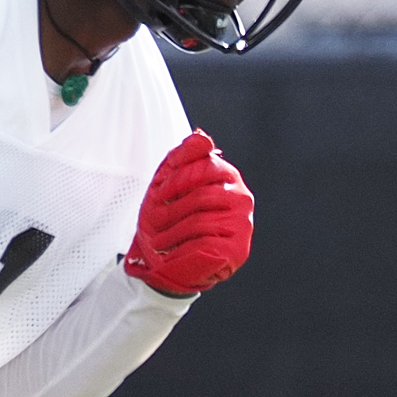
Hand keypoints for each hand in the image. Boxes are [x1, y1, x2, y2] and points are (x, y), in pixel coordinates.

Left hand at [123, 129, 253, 295]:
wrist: (165, 259)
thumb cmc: (168, 218)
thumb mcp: (168, 181)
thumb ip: (184, 156)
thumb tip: (200, 136)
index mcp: (227, 176)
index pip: (205, 168)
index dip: (177, 181)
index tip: (159, 193)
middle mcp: (241, 198)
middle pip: (201, 197)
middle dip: (171, 211)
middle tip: (154, 220)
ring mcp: (242, 225)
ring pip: (201, 222)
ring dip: (172, 233)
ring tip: (159, 241)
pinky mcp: (237, 250)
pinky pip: (204, 245)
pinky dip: (181, 250)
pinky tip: (171, 254)